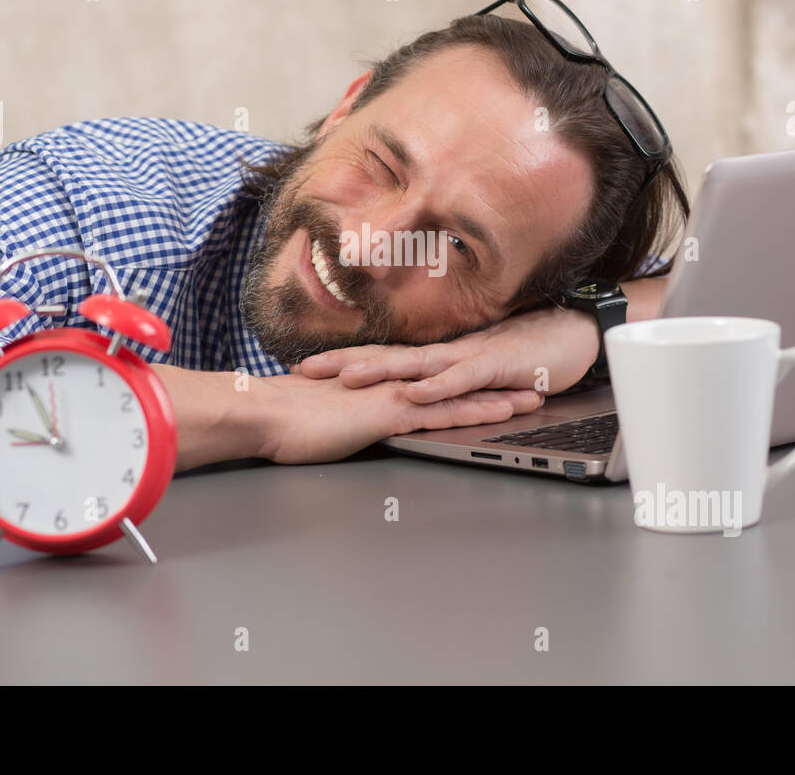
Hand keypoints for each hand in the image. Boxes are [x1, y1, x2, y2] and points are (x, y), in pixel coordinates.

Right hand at [260, 373, 543, 464]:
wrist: (263, 412)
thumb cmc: (280, 418)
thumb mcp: (316, 413)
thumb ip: (335, 411)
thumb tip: (337, 417)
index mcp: (374, 382)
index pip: (427, 380)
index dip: (459, 379)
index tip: (487, 378)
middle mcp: (389, 383)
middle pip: (451, 382)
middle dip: (490, 382)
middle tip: (525, 379)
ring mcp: (392, 395)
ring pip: (456, 394)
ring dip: (496, 397)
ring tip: (531, 397)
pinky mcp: (390, 413)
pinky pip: (442, 412)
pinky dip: (474, 412)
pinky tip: (500, 414)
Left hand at [293, 305, 600, 403]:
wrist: (576, 333)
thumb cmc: (529, 352)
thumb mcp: (479, 368)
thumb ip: (449, 377)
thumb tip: (415, 391)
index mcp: (441, 354)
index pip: (385, 355)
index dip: (346, 360)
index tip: (306, 367)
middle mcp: (448, 352)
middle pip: (388, 355)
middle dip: (343, 362)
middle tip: (302, 369)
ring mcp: (470, 357)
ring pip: (417, 364)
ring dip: (381, 370)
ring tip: (346, 378)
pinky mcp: (496, 366)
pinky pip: (461, 378)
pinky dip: (437, 386)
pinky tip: (415, 393)